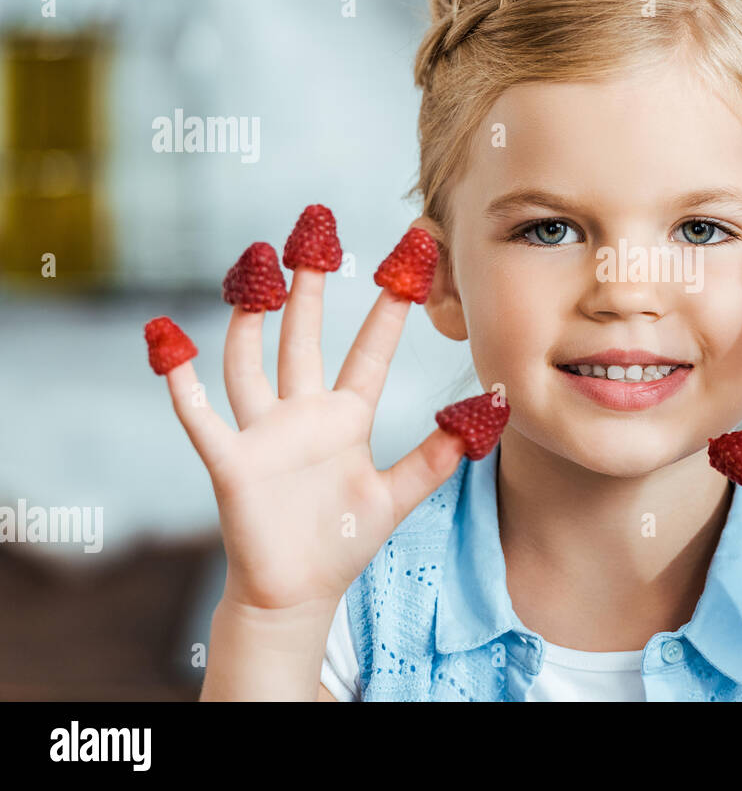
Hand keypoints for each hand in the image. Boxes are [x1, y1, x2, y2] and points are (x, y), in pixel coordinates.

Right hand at [156, 267, 466, 614]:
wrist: (296, 593)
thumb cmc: (343, 541)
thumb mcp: (398, 495)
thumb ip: (438, 456)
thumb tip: (489, 411)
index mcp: (346, 418)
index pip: (370, 351)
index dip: (389, 308)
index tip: (407, 261)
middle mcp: (303, 413)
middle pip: (305, 336)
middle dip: (310, 285)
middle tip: (315, 231)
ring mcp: (263, 432)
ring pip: (250, 360)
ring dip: (250, 315)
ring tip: (256, 266)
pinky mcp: (230, 460)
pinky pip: (199, 413)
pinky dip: (181, 379)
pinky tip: (170, 338)